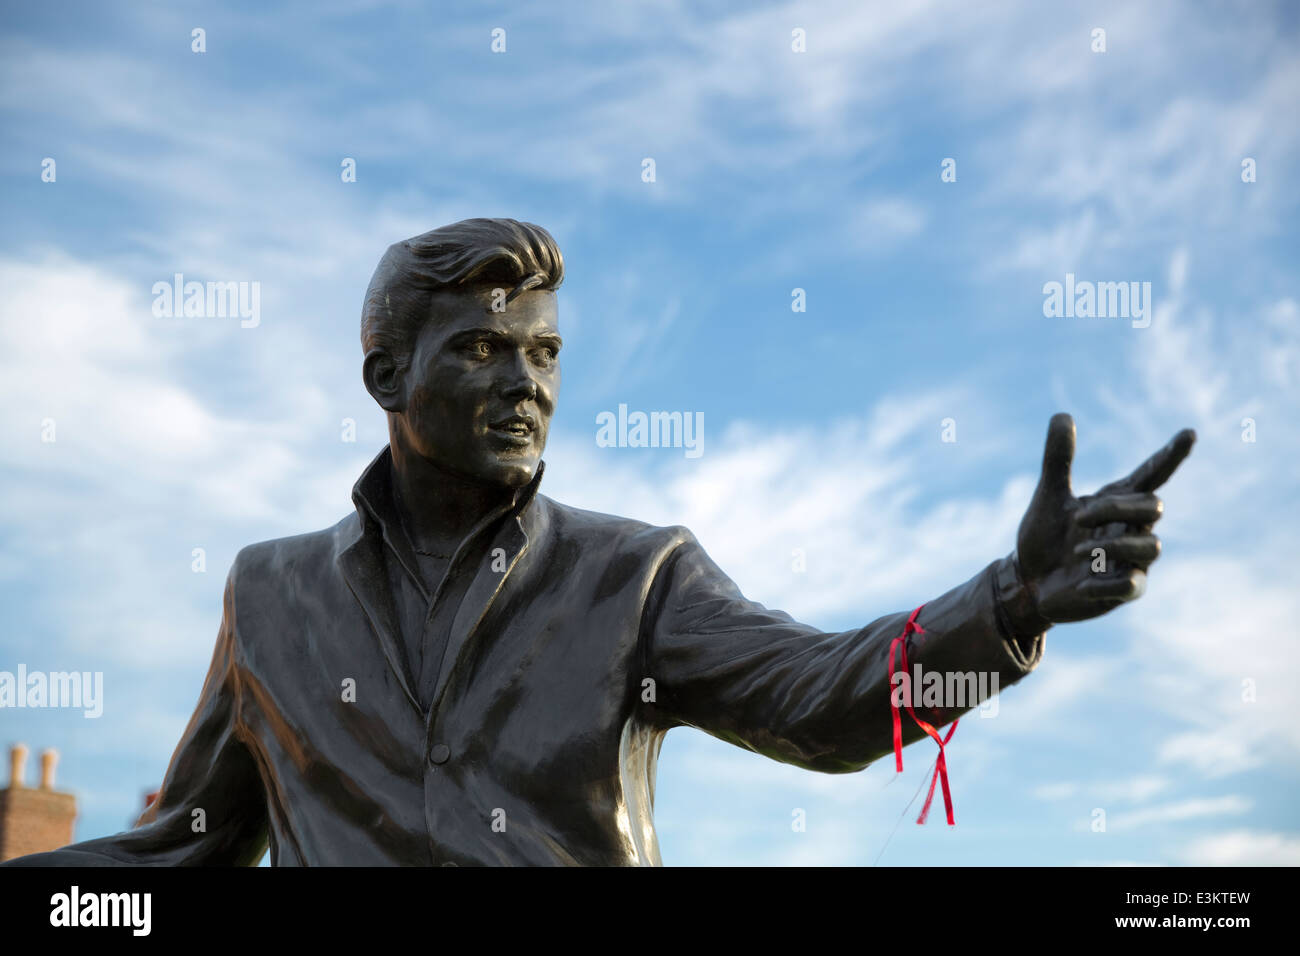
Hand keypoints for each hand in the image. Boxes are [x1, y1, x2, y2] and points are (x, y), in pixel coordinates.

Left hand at [1015, 413, 1194, 623]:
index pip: (1153, 474)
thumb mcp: (1049, 496)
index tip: (1189, 433)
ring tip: (1076, 551)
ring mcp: (1132, 561)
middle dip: (1117, 508)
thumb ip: (1058, 459)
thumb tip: (1062, 414)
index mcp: (1117, 501)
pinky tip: (1081, 584)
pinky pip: (1133, 584)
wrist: (1027, 581)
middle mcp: (1131, 528)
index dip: (1170, 455)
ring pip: (1151, 546)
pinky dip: (1105, 582)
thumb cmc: (1044, 538)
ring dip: (1111, 545)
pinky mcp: (1124, 591)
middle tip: (1078, 518)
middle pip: (1153, 507)